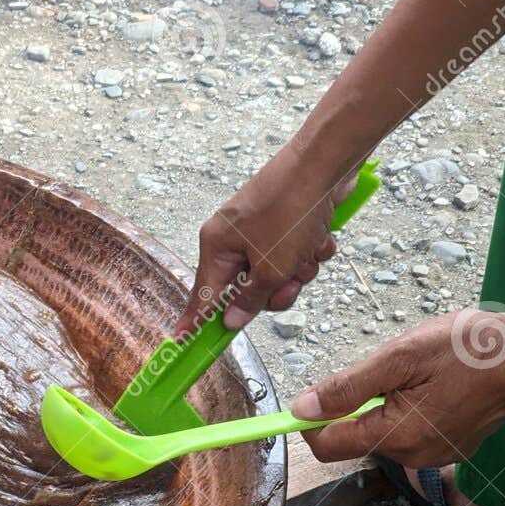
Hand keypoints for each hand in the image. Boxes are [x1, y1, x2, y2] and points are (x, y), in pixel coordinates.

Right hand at [180, 150, 358, 336]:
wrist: (325, 162)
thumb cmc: (291, 209)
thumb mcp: (272, 266)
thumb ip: (251, 298)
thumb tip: (230, 321)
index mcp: (218, 246)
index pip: (202, 295)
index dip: (193, 321)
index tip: (179, 343)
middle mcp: (233, 238)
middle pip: (248, 288)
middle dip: (275, 289)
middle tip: (291, 284)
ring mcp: (260, 229)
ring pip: (277, 272)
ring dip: (299, 269)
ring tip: (310, 251)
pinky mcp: (285, 222)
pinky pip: (295, 253)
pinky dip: (309, 250)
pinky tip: (319, 235)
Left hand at [292, 310, 504, 466]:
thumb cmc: (470, 350)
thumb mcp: (400, 357)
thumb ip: (347, 387)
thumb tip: (302, 409)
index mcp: (397, 436)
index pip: (326, 446)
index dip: (308, 423)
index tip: (304, 400)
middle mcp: (412, 456)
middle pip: (352, 438)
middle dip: (354, 405)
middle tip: (384, 372)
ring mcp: (431, 455)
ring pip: (379, 432)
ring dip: (381, 405)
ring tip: (415, 376)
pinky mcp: (445, 447)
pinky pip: (405, 432)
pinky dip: (404, 409)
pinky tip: (430, 387)